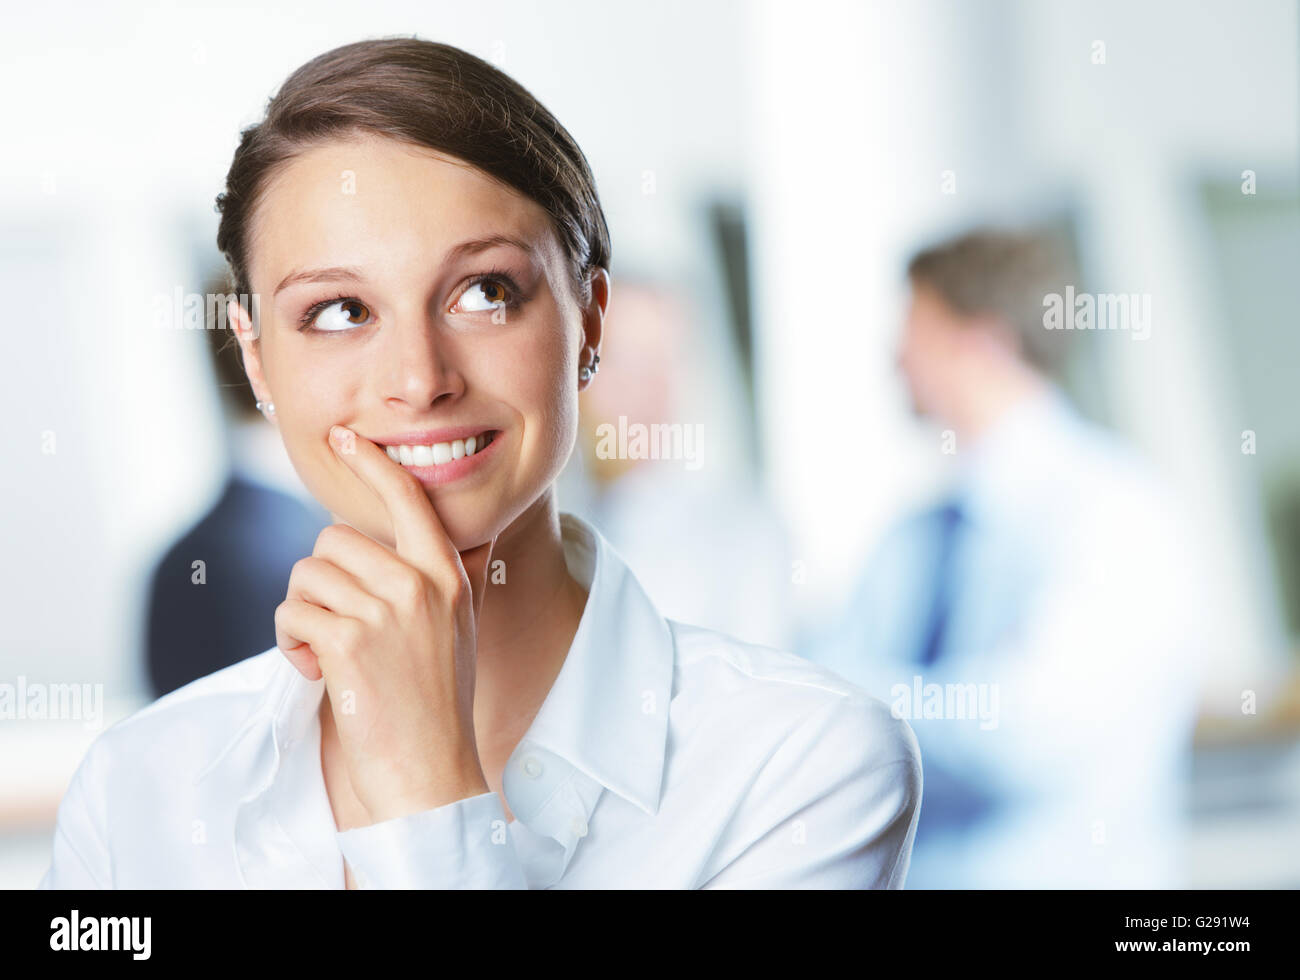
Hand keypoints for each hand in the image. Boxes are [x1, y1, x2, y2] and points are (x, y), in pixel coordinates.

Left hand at [274, 424, 496, 823]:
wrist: (430, 773)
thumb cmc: (438, 705)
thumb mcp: (459, 629)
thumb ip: (446, 580)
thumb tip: (450, 537)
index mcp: (449, 575)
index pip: (409, 500)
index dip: (373, 464)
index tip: (344, 438)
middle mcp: (421, 583)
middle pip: (333, 539)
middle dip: (319, 582)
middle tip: (333, 627)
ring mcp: (386, 611)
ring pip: (306, 574)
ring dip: (301, 614)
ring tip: (326, 654)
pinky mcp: (348, 642)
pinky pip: (292, 612)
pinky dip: (290, 642)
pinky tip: (314, 671)